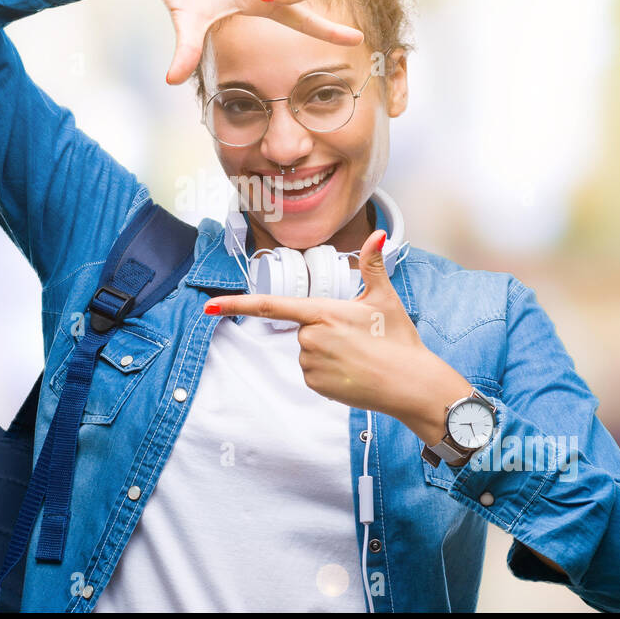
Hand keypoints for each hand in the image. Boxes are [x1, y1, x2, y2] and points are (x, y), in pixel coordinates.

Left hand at [203, 229, 473, 440]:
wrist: (411, 385)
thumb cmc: (399, 340)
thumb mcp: (385, 299)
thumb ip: (374, 265)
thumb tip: (378, 233)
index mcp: (323, 312)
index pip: (271, 306)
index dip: (236, 304)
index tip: (209, 306)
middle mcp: (311, 338)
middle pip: (302, 327)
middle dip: (323, 329)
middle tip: (357, 338)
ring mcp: (311, 364)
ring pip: (307, 350)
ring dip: (327, 351)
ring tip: (359, 355)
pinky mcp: (315, 385)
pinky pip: (312, 371)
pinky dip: (328, 370)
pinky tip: (352, 372)